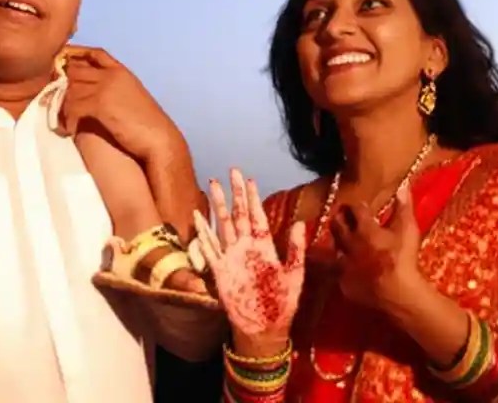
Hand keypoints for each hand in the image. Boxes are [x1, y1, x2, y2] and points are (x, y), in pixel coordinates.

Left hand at [57, 47, 180, 161]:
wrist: (159, 138)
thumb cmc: (148, 124)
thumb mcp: (132, 97)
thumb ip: (116, 89)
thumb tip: (99, 96)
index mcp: (122, 72)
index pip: (96, 53)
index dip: (78, 54)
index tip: (65, 60)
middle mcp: (112, 75)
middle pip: (76, 70)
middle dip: (64, 84)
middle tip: (57, 100)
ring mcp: (105, 88)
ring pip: (71, 88)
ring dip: (63, 105)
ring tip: (63, 120)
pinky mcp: (100, 105)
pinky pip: (73, 106)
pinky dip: (67, 119)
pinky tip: (69, 130)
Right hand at [194, 168, 306, 356]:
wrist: (264, 327)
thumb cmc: (282, 302)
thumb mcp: (294, 274)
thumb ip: (296, 248)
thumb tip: (300, 222)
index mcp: (264, 246)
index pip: (257, 216)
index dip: (253, 198)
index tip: (250, 180)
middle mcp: (246, 247)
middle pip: (239, 213)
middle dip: (235, 192)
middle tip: (232, 171)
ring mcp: (231, 256)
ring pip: (223, 224)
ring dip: (218, 204)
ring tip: (213, 184)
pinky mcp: (220, 269)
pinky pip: (209, 246)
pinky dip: (203, 231)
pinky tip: (197, 215)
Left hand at [328, 186, 423, 313]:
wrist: (396, 292)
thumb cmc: (403, 258)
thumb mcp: (407, 229)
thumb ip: (404, 208)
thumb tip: (402, 186)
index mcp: (363, 228)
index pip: (354, 209)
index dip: (356, 206)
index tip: (360, 206)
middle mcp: (348, 243)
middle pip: (336, 226)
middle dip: (338, 220)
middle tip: (343, 218)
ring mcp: (343, 263)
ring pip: (332, 249)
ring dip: (336, 244)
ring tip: (340, 242)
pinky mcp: (342, 282)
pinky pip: (337, 272)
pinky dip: (340, 268)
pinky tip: (345, 269)